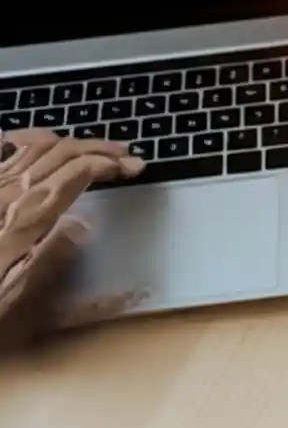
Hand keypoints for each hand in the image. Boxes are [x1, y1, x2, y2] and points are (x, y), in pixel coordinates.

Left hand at [0, 129, 143, 352]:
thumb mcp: (16, 288)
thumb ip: (51, 255)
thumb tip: (81, 225)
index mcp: (27, 213)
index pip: (78, 172)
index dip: (110, 163)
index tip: (135, 166)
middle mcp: (7, 189)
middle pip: (59, 151)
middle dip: (97, 147)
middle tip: (125, 153)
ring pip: (32, 144)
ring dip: (67, 141)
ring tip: (90, 146)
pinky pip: (0, 149)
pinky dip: (22, 140)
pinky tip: (29, 141)